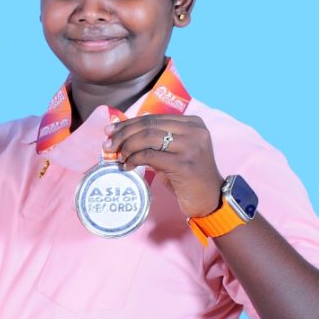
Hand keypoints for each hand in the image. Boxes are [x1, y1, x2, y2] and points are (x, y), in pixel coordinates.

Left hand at [105, 114, 223, 217]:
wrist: (210, 199)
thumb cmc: (188, 176)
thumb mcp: (174, 152)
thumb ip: (156, 140)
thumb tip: (122, 134)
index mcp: (192, 123)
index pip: (153, 118)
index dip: (128, 123)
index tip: (110, 131)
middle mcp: (194, 131)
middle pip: (148, 126)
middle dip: (123, 134)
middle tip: (108, 145)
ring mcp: (190, 146)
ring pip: (147, 138)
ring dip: (127, 147)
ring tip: (118, 157)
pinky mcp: (183, 164)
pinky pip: (149, 156)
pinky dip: (134, 160)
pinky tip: (127, 166)